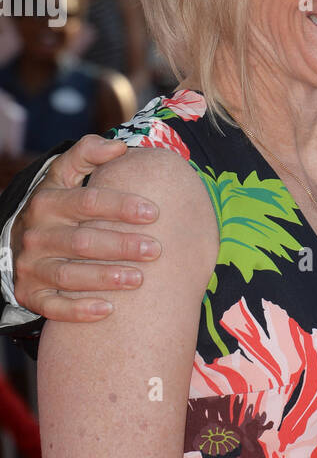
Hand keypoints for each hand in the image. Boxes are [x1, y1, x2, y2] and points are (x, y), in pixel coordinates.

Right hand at [12, 134, 161, 321]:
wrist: (19, 240)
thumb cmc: (59, 205)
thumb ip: (87, 153)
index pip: (87, 202)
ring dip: (106, 278)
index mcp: (48, 202)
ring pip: (69, 276)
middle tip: (156, 249)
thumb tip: (119, 146)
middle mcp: (37, 234)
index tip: (154, 212)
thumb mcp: (64, 175)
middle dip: (121, 246)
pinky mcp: (30, 294)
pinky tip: (108, 310)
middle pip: (82, 241)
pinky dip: (78, 310)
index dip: (121, 206)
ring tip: (139, 279)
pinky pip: (52, 307)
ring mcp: (31, 266)